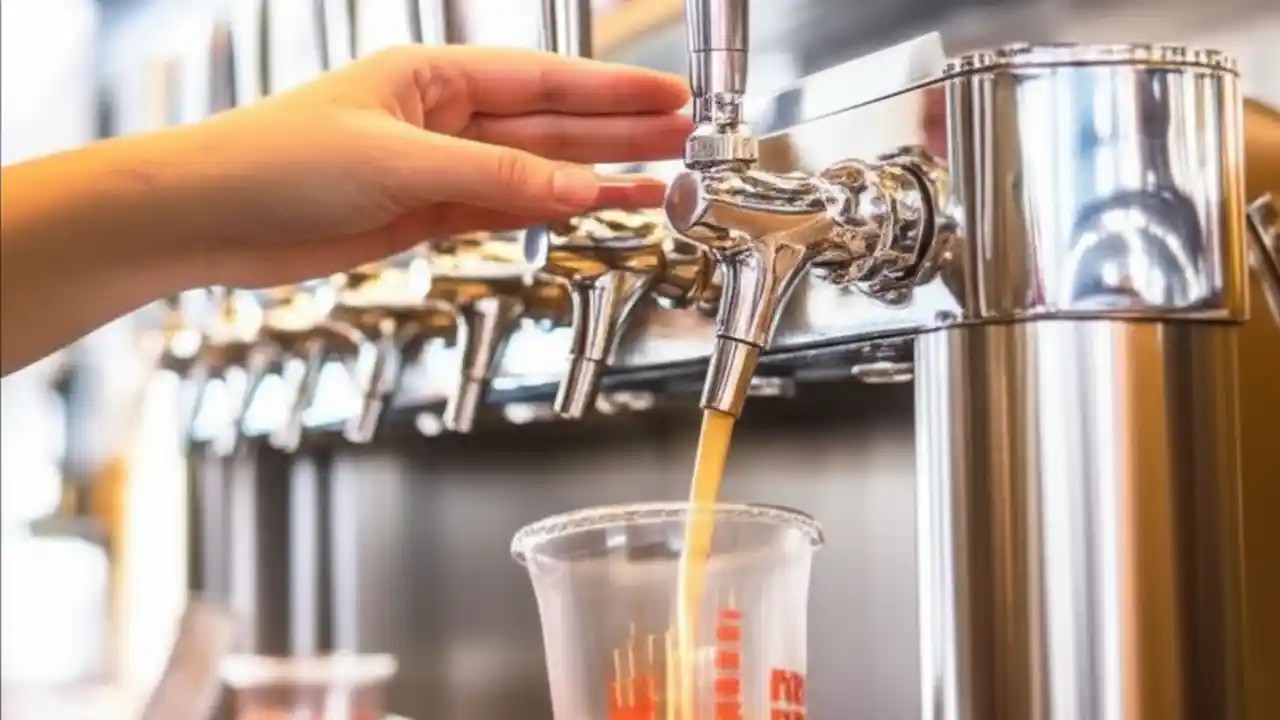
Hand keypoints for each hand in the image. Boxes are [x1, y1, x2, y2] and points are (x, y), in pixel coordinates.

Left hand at [161, 45, 691, 287]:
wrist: (209, 221)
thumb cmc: (274, 162)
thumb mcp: (397, 161)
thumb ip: (495, 176)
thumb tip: (577, 187)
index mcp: (431, 77)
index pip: (543, 80)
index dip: (611, 90)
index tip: (667, 97)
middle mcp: (441, 117)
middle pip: (551, 123)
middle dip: (620, 132)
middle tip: (685, 141)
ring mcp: (437, 167)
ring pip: (536, 170)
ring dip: (596, 177)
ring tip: (660, 183)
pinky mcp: (424, 214)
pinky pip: (505, 209)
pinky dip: (548, 213)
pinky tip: (590, 210)